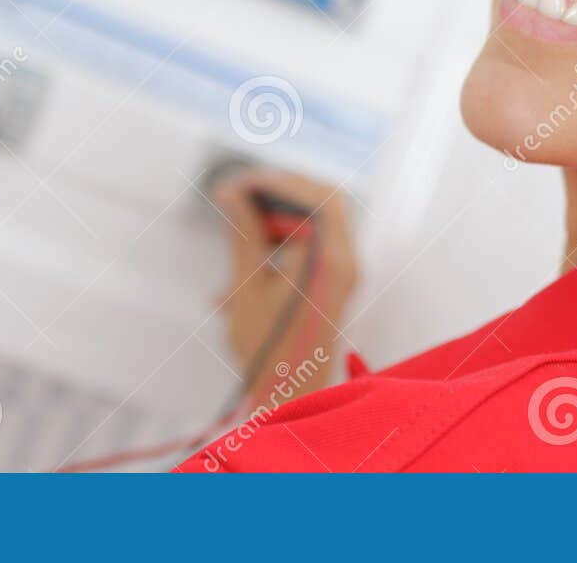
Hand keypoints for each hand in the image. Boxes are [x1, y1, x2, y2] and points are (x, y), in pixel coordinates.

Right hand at [214, 168, 358, 406]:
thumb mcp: (247, 288)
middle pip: (326, 199)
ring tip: (245, 217)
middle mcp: (347, 262)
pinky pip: (320, 236)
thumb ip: (244, 233)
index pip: (318, 198)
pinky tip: (257, 245)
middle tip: (243, 193)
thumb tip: (230, 191)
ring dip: (285, 208)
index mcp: (330, 262)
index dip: (280, 181)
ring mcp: (346, 270)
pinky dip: (291, 229)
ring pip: (324, 215)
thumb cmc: (267, 350)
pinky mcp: (337, 278)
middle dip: (284, 189)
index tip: (242, 184)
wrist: (290, 396)